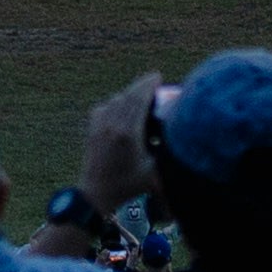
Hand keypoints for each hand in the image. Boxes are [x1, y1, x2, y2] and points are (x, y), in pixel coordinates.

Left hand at [78, 76, 162, 216]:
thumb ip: (166, 152)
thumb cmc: (129, 186)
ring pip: (115, 100)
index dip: (148, 85)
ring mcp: (99, 126)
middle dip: (141, 85)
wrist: (97, 195)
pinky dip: (115, 103)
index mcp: (128, 132)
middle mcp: (112, 124)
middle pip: (128, 95)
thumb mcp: (154, 171)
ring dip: (129, 94)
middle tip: (153, 79)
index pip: (139, 99)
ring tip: (141, 94)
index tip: (158, 76)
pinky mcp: (91, 130)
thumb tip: (180, 135)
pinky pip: (104, 108)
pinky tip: (122, 107)